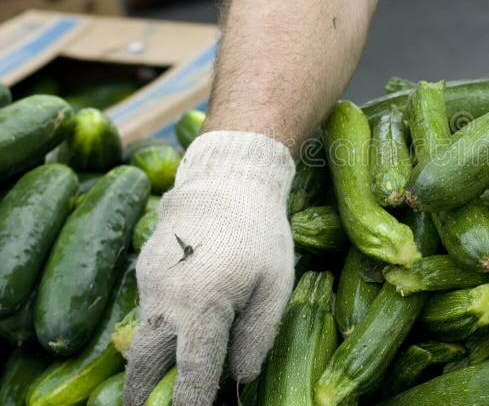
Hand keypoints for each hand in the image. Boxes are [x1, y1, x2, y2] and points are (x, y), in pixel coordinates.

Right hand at [123, 132, 294, 405]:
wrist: (226, 179)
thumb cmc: (261, 233)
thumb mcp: (275, 285)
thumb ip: (257, 336)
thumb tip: (239, 380)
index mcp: (204, 305)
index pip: (191, 373)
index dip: (190, 403)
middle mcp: (166, 300)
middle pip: (144, 364)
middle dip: (144, 394)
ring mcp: (148, 283)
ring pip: (140, 338)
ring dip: (147, 363)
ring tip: (159, 384)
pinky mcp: (142, 270)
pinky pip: (144, 312)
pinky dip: (154, 330)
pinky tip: (173, 332)